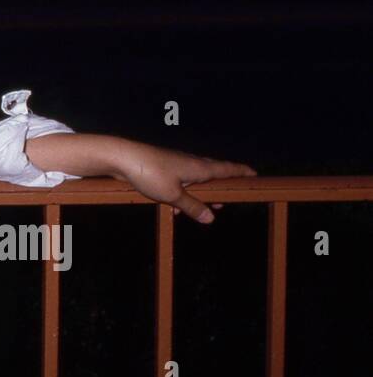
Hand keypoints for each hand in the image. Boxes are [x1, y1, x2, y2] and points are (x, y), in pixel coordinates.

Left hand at [111, 140, 256, 223]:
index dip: (242, 172)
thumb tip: (211, 218)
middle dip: (222, 189)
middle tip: (228, 201)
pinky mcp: (163, 169)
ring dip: (202, 194)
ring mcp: (176, 165)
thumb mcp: (173, 195)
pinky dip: (185, 194)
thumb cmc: (149, 173)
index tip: (256, 175)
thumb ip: (192, 206)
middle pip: (213, 175)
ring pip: (196, 180)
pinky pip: (180, 183)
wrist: (121, 158)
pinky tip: (177, 208)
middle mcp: (190, 163)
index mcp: (199, 167)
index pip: (228, 169)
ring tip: (207, 208)